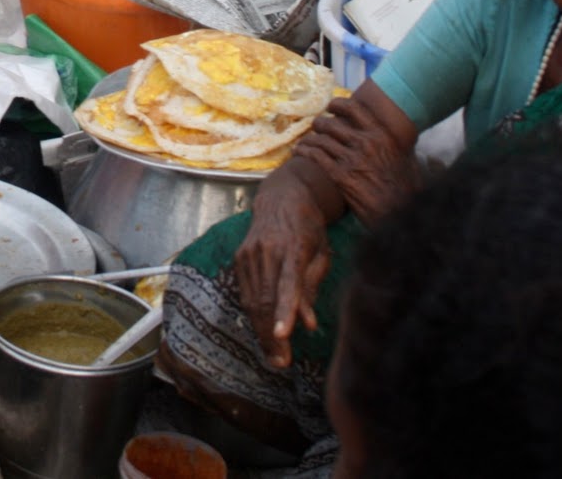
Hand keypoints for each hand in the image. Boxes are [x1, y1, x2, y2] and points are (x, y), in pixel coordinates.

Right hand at [233, 177, 331, 368]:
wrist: (282, 197)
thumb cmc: (310, 229)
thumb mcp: (322, 254)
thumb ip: (313, 287)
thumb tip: (308, 324)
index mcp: (292, 247)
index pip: (287, 284)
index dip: (285, 311)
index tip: (283, 336)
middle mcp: (266, 249)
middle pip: (265, 298)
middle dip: (271, 335)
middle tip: (281, 364)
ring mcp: (249, 253)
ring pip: (252, 300)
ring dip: (262, 331)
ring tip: (274, 357)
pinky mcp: (239, 257)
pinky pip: (246, 293)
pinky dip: (254, 316)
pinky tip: (264, 333)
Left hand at [294, 97, 421, 225]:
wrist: (399, 216)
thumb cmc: (407, 192)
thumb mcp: (412, 165)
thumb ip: (408, 154)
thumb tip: (431, 157)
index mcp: (383, 135)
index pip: (354, 109)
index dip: (338, 105)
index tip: (332, 107)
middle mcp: (366, 142)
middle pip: (332, 123)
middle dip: (320, 123)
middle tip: (316, 126)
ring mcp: (352, 158)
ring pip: (321, 139)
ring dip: (310, 138)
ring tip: (306, 141)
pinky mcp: (340, 175)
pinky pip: (316, 156)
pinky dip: (305, 152)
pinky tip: (300, 152)